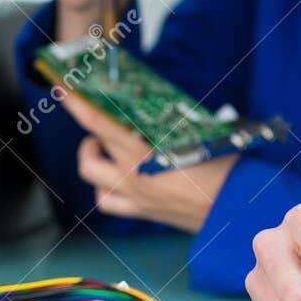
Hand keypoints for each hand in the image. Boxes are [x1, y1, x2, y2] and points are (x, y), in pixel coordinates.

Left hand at [59, 90, 231, 231]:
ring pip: (93, 179)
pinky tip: (114, 180)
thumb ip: (174, 122)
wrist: (235, 209)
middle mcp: (132, 177)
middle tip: (98, 116)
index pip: (99, 124)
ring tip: (101, 148)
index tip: (65, 89)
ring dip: (92, 159)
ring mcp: (134, 197)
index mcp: (144, 154)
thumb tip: (161, 108)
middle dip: (91, 130)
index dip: (78, 105)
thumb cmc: (224, 171)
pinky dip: (105, 189)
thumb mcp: (199, 136)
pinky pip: (109, 203)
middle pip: (92, 150)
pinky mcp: (143, 212)